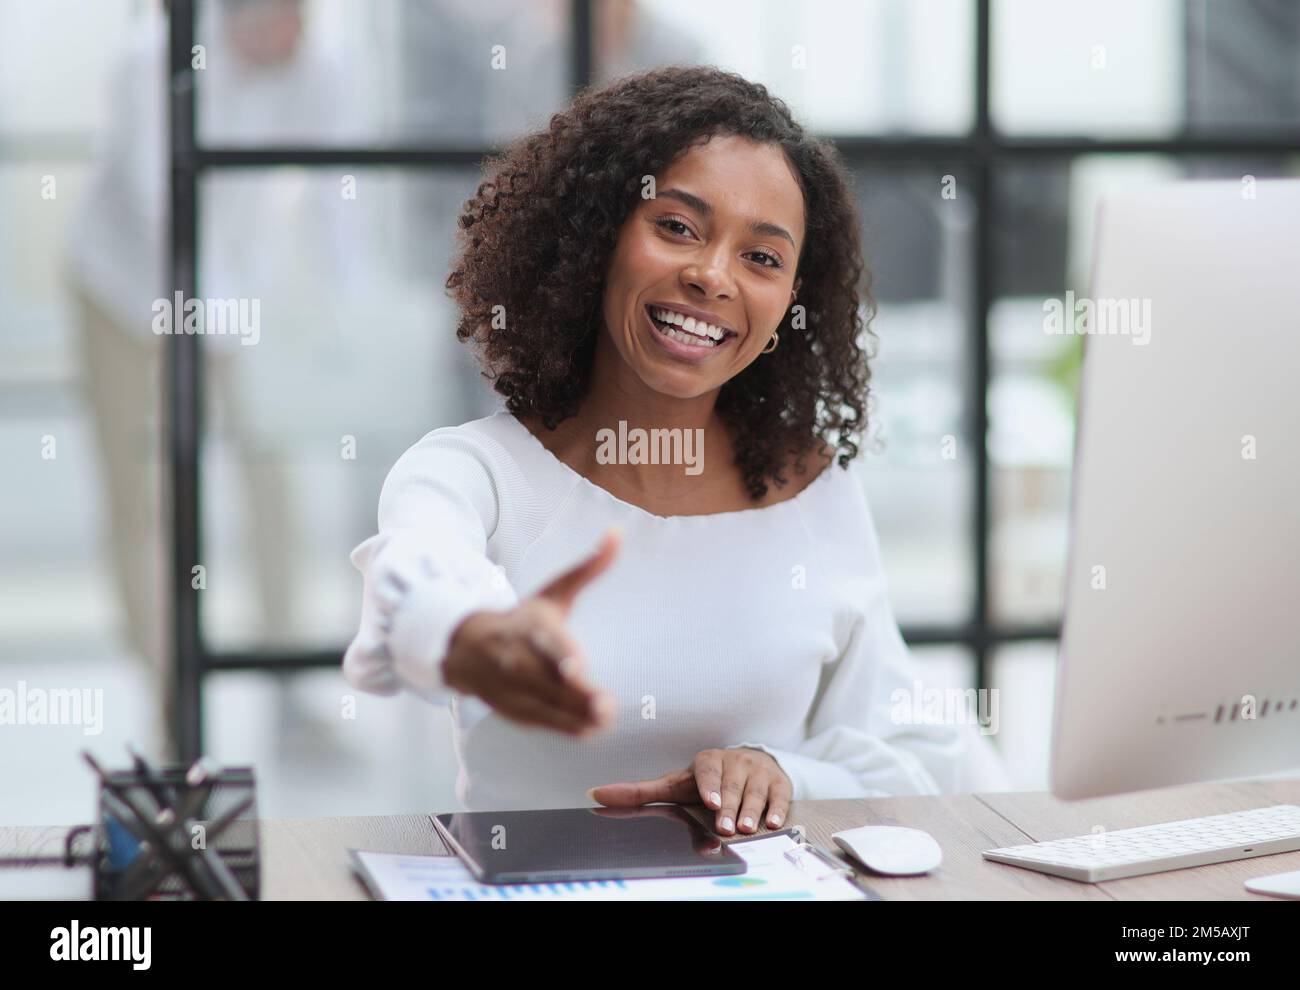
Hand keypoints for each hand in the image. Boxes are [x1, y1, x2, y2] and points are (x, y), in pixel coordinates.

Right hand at [442, 526, 621, 736]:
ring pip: (542, 705)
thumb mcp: (551, 593)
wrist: (467, 647)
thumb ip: (587, 569)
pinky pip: (538, 721)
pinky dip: (562, 728)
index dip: (560, 656)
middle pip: (545, 680)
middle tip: (606, 706)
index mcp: (528, 627)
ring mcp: (510, 687)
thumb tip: (618, 532)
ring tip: (604, 720)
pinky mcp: (512, 709)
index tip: (577, 668)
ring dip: (573, 715)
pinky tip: (589, 732)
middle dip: (574, 695)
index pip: (545, 642)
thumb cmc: (522, 620)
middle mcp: (515, 658)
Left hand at [588, 747, 791, 835]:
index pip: (708, 770)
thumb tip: (594, 794)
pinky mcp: (779, 782)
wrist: (750, 766)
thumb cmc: (706, 781)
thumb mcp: (675, 786)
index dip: (709, 785)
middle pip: (732, 786)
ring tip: (746, 828)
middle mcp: (734, 762)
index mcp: (707, 761)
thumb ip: (639, 793)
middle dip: (729, 807)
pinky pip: (780, 796)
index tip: (709, 801)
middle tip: (726, 827)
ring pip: (756, 792)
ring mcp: (758, 772)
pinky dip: (778, 809)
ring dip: (751, 811)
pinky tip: (774, 822)